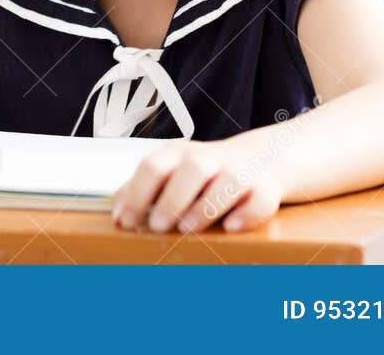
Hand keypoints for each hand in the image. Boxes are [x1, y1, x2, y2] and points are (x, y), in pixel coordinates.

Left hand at [112, 139, 281, 234]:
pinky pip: (260, 200)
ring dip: (204, 207)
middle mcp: (210, 159)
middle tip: (156, 226)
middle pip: (190, 169)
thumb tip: (116, 213)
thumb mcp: (171, 171)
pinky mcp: (267, 189)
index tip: (125, 221)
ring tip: (186, 229)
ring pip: (226, 182)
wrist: (262, 159)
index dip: (137, 193)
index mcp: (180, 154)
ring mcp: (240, 172)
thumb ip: (142, 189)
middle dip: (171, 199)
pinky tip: (230, 227)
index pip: (153, 166)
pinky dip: (246, 215)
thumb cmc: (206, 171)